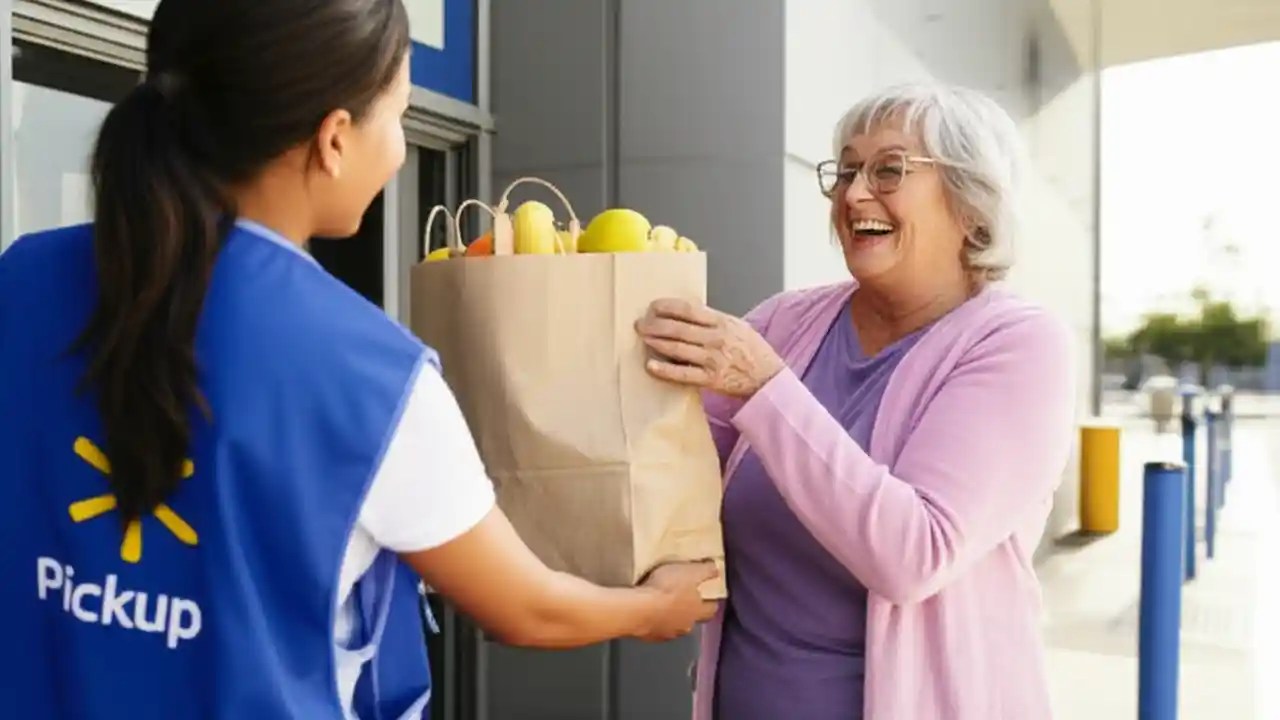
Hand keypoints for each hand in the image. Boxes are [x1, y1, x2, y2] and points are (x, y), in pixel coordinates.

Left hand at [635, 299, 784, 397]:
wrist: (768, 377)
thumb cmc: (751, 350)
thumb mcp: (736, 325)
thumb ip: (712, 318)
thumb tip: (687, 309)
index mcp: (721, 322)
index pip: (687, 309)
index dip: (666, 306)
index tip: (652, 307)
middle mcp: (716, 339)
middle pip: (678, 328)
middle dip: (654, 324)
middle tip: (639, 324)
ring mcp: (713, 359)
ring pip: (677, 348)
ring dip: (656, 342)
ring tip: (642, 338)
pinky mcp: (710, 379)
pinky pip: (683, 374)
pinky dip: (665, 370)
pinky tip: (651, 365)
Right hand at [637, 561, 720, 641]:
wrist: (638, 609)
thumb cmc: (667, 589)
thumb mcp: (690, 572)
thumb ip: (706, 571)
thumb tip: (717, 570)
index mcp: (698, 610)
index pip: (711, 609)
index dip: (710, 601)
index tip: (707, 593)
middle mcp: (686, 626)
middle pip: (692, 619)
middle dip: (690, 611)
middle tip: (682, 599)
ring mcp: (667, 634)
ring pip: (674, 626)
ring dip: (671, 617)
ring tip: (661, 605)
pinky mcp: (650, 637)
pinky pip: (656, 629)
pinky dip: (654, 622)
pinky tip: (647, 612)